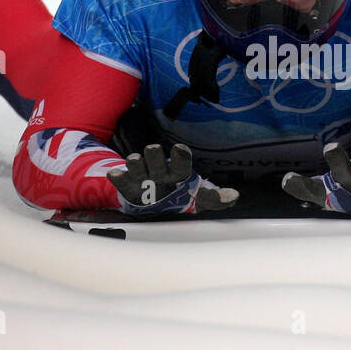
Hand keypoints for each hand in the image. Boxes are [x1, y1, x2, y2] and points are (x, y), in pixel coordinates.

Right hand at [107, 143, 237, 212]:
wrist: (156, 200)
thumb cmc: (181, 196)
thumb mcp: (199, 199)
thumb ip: (215, 198)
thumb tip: (234, 196)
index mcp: (178, 172)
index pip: (181, 161)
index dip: (181, 155)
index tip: (180, 149)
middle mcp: (159, 169)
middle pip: (155, 157)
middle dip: (155, 154)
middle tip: (154, 150)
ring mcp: (142, 175)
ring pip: (137, 164)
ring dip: (135, 162)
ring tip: (135, 160)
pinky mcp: (127, 184)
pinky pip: (121, 179)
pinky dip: (118, 176)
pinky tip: (116, 174)